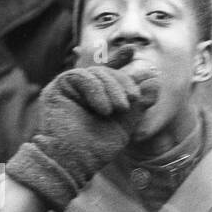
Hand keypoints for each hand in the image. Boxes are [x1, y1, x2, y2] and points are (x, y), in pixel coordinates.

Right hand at [6, 46, 159, 210]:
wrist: (75, 162)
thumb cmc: (99, 147)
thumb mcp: (127, 121)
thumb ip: (140, 101)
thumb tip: (155, 79)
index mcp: (96, 94)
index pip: (109, 70)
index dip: (120, 58)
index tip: (133, 49)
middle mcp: (81, 88)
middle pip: (107, 70)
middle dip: (124, 81)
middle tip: (133, 99)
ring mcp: (68, 87)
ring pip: (96, 72)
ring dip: (112, 88)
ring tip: (120, 109)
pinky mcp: (57, 88)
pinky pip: (81, 76)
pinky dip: (97, 90)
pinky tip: (105, 109)